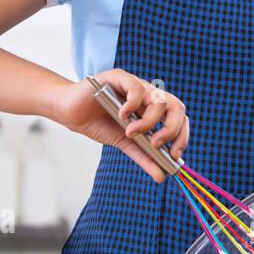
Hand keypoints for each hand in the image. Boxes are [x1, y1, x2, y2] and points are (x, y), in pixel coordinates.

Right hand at [50, 69, 188, 182]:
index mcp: (153, 109)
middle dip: (172, 129)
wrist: (71, 113)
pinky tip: (121, 115)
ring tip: (130, 132)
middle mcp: (148, 95)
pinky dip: (132, 105)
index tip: (173, 155)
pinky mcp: (119, 77)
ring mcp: (135, 85)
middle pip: (176, 106)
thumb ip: (144, 157)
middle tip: (157, 144)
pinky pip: (137, 88)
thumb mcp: (125, 143)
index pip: (179, 118)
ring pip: (158, 99)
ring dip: (148, 121)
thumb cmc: (99, 124)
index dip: (182, 136)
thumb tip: (162, 177)